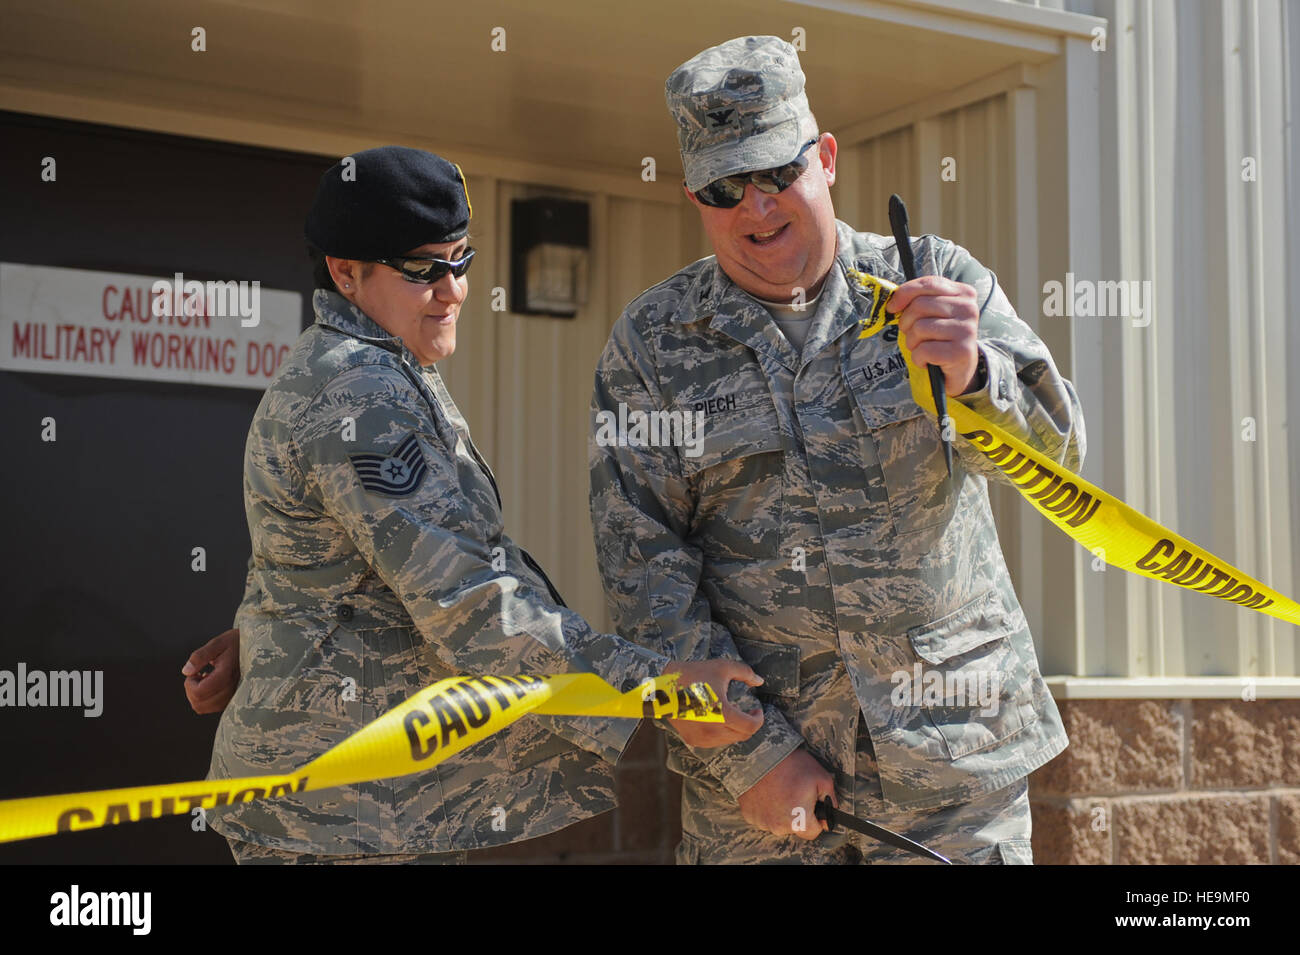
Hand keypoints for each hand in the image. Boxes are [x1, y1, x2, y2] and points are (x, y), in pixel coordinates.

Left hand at [182, 628, 240, 713]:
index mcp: (226, 674)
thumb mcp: (218, 643)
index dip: (189, 684)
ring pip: (204, 708)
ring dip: (197, 696)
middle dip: (191, 690)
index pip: (199, 692)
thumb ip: (200, 656)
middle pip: (199, 704)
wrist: (259, 647)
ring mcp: (233, 696)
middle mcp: (231, 689)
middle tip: (197, 675)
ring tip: (204, 679)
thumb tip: (186, 671)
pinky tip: (210, 684)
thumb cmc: (237, 643)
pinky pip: (212, 707)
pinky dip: (205, 699)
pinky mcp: (234, 698)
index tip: (195, 671)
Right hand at [663, 658, 763, 747]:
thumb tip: (760, 681)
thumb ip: (745, 673)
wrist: (663, 686)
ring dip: (736, 730)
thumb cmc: (694, 674)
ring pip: (730, 740)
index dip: (759, 719)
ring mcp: (702, 738)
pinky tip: (719, 720)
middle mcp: (713, 730)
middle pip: (742, 735)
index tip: (757, 710)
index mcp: (722, 714)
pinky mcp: (693, 740)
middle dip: (749, 724)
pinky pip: (715, 742)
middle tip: (749, 712)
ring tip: (732, 714)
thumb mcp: (722, 667)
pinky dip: (722, 734)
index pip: (751, 726)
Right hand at [737, 747, 835, 840]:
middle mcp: (778, 827)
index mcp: (798, 822)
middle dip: (798, 813)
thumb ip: (830, 800)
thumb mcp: (822, 778)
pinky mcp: (749, 814)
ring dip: (781, 810)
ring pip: (778, 821)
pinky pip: (763, 815)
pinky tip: (768, 790)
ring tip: (780, 788)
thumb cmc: (791, 765)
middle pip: (795, 827)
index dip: (816, 818)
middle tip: (795, 791)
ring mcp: (761, 821)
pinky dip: (766, 806)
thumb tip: (831, 813)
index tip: (812, 803)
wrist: (758, 753)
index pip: (814, 831)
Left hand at [888, 275, 980, 394]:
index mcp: (964, 293)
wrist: (960, 368)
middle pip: (920, 305)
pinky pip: (924, 350)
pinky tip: (928, 361)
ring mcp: (967, 330)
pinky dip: (918, 358)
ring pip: (919, 328)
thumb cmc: (940, 338)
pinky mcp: (961, 352)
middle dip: (907, 323)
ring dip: (912, 342)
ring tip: (923, 348)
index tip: (892, 307)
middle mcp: (969, 309)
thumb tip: (893, 301)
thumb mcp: (932, 313)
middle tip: (913, 334)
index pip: (928, 283)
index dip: (904, 293)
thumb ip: (918, 300)